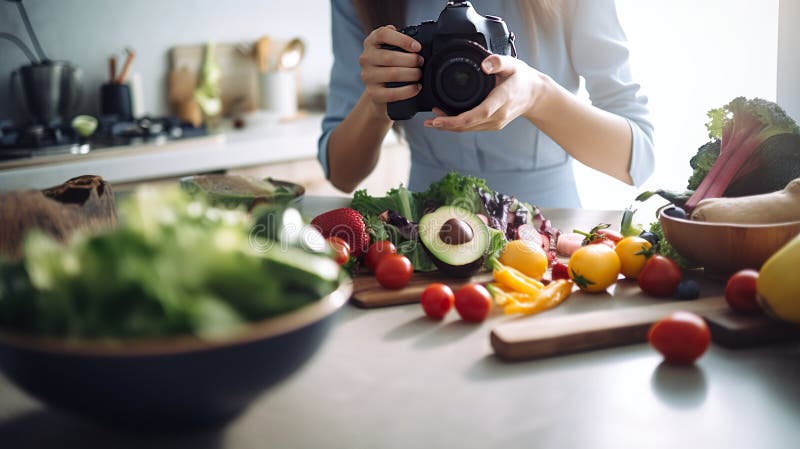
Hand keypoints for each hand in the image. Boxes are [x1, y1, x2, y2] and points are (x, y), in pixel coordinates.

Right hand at [359, 26, 424, 116]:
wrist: (378, 89)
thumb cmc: (388, 65)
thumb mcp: (390, 48)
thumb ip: (398, 39)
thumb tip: (416, 41)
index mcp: (371, 42)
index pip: (383, 34)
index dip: (402, 40)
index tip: (417, 47)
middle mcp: (366, 58)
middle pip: (389, 57)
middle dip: (410, 60)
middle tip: (421, 62)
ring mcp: (368, 76)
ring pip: (392, 74)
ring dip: (410, 74)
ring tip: (419, 74)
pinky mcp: (373, 93)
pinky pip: (392, 93)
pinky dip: (407, 91)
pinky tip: (416, 88)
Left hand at [423, 55, 547, 131]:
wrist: (535, 94)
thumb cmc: (522, 78)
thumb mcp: (513, 64)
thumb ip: (499, 62)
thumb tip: (485, 64)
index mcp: (502, 100)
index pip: (479, 113)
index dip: (457, 119)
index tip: (440, 119)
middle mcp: (498, 115)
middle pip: (468, 125)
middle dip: (447, 124)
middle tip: (429, 121)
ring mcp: (495, 123)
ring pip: (468, 128)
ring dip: (449, 126)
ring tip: (432, 120)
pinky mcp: (492, 125)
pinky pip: (472, 127)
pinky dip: (457, 125)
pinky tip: (446, 121)